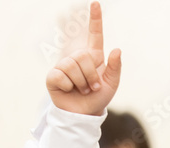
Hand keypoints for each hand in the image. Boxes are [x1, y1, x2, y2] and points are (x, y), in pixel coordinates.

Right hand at [46, 1, 120, 115]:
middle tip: (91, 88)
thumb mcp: (111, 84)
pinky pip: (61, 75)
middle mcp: (77, 58)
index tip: (96, 4)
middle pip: (83, 56)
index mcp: (93, 57)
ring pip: (72, 65)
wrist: (83, 115)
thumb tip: (116, 49)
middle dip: (90, 75)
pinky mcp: (53, 76)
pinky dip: (68, 86)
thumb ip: (115, 68)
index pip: (95, 35)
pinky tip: (68, 90)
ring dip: (80, 82)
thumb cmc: (97, 99)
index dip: (95, 20)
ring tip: (81, 90)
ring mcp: (63, 66)